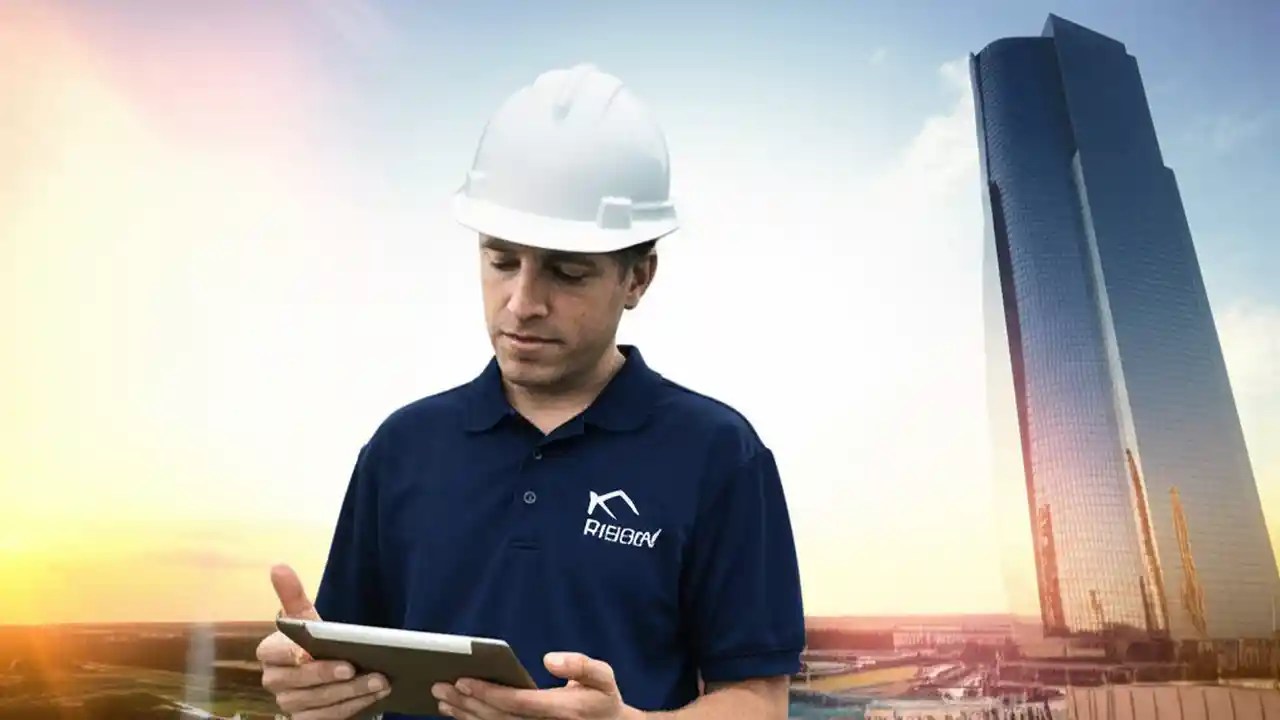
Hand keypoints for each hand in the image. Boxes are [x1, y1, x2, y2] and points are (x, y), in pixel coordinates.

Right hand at [256, 563, 390, 718]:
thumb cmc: (315, 641)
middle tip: (359, 667)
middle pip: (302, 681)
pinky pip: (330, 717)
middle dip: (331, 676)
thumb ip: (292, 595)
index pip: (277, 654)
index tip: (312, 653)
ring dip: (352, 692)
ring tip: (380, 680)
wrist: (325, 673)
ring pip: (320, 701)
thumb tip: (278, 565)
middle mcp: (274, 682)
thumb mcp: (307, 617)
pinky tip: (374, 695)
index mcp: (269, 654)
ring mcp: (289, 705)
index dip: (294, 655)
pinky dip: (353, 706)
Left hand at [432, 652, 628, 719]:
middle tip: (440, 686)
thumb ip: (580, 666)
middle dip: (466, 702)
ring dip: (464, 715)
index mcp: (562, 710)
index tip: (464, 680)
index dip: (489, 692)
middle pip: (497, 718)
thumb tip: (549, 659)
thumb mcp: (603, 677)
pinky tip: (458, 713)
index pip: (517, 703)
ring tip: (441, 698)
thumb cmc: (601, 700)